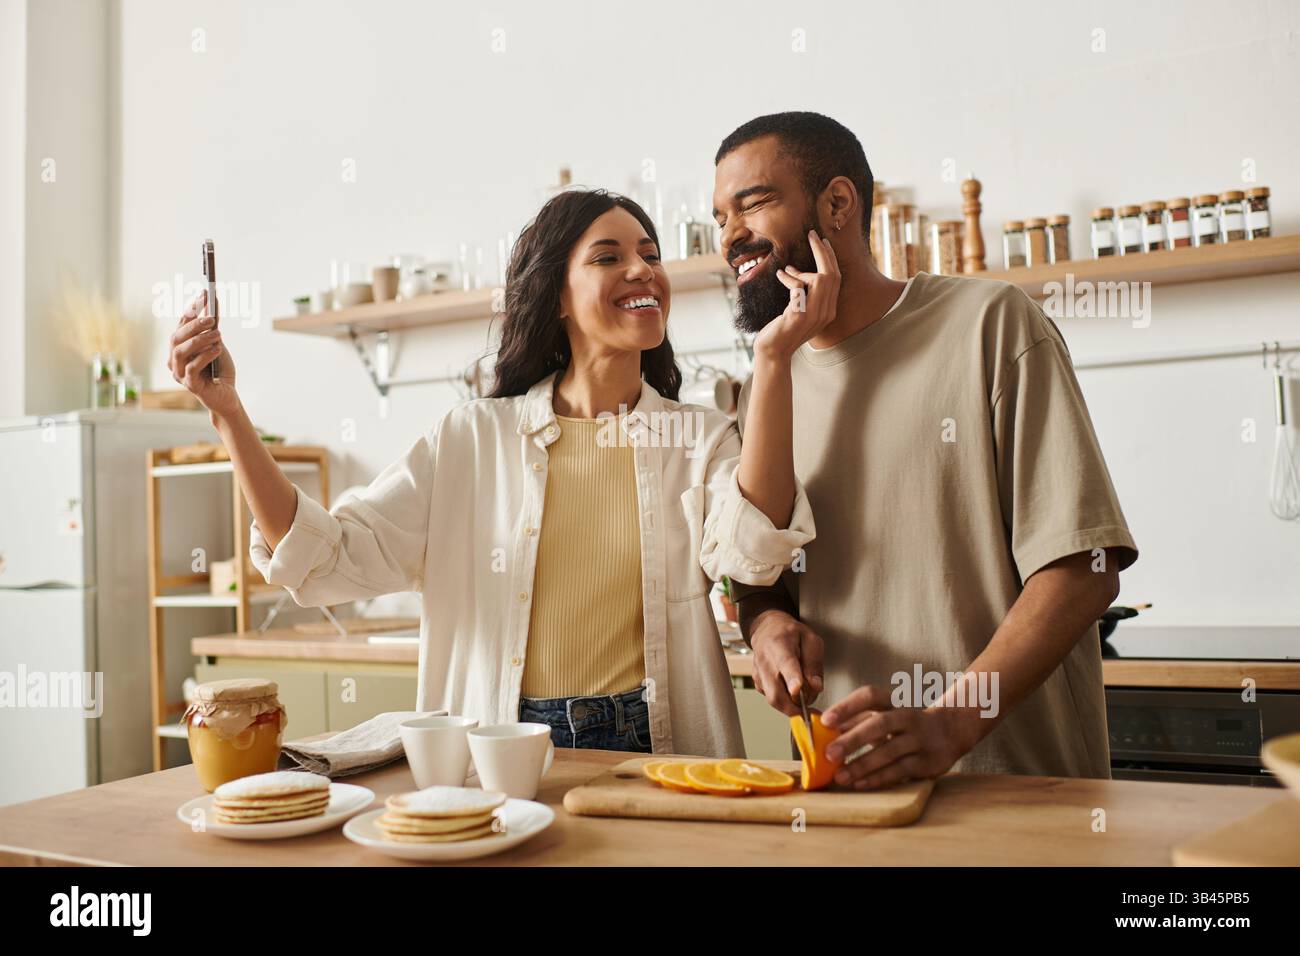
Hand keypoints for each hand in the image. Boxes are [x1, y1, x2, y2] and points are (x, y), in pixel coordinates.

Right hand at [167, 290, 238, 422]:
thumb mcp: (217, 347)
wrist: (226, 397)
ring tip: (218, 333)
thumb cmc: (219, 371)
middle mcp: (174, 359)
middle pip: (177, 337)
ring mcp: (179, 373)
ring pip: (181, 351)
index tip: (204, 295)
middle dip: (194, 325)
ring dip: (199, 340)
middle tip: (212, 318)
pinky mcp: (189, 385)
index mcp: (179, 348)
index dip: (191, 309)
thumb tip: (212, 310)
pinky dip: (204, 356)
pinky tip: (217, 349)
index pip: (182, 325)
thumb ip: (212, 332)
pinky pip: (192, 368)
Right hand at [748, 609, 823, 715]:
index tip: (797, 689)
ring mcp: (758, 673)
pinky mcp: (757, 683)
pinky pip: (772, 699)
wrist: (768, 629)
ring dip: (792, 704)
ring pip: (773, 700)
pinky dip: (785, 701)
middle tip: (812, 708)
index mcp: (780, 644)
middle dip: (795, 707)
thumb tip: (815, 687)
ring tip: (804, 693)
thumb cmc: (792, 634)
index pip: (785, 663)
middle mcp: (765, 660)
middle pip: (776, 692)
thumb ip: (814, 663)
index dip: (792, 678)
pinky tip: (793, 690)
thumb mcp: (811, 640)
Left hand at [752, 230, 840, 360]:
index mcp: (829, 311)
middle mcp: (826, 312)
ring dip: (805, 267)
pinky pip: (799, 287)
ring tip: (787, 268)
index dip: (830, 258)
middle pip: (832, 274)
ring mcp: (814, 314)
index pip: (836, 278)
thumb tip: (798, 274)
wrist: (773, 352)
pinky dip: (790, 278)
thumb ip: (805, 295)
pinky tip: (781, 276)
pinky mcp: (799, 315)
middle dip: (823, 252)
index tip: (822, 242)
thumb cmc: (782, 330)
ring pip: (821, 279)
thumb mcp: (798, 311)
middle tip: (813, 235)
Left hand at [820, 685, 983, 789]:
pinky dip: (879, 778)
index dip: (847, 706)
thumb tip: (818, 726)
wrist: (951, 730)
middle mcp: (908, 717)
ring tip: (840, 776)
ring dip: (863, 764)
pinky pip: (901, 770)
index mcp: (893, 702)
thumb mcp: (883, 715)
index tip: (825, 721)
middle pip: (880, 724)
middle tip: (829, 754)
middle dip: (853, 739)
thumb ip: (855, 720)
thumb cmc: (903, 724)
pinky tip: (860, 783)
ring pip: (891, 751)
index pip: (870, 696)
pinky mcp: (929, 762)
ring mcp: (921, 739)